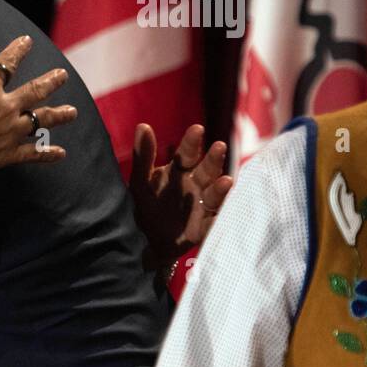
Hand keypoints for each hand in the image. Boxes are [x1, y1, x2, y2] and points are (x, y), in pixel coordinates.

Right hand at [0, 32, 77, 190]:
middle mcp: (5, 108)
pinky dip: (47, 154)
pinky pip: (33, 153)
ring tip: (72, 112)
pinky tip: (61, 153)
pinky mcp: (8, 153)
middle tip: (63, 75)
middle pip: (34, 91)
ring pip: (41, 121)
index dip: (17, 51)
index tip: (27, 41)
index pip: (6, 64)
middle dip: (51, 82)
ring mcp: (10, 131)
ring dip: (58, 115)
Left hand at [130, 122, 233, 272]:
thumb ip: (143, 155)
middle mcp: (196, 185)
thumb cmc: (145, 205)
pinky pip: (214, 222)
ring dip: (221, 188)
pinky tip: (226, 214)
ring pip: (215, 194)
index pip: (188, 153)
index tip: (197, 129)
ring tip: (226, 181)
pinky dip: (220, 218)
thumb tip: (143, 125)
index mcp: (180, 171)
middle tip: (219, 146)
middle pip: (207, 170)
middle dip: (214, 159)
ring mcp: (202, 205)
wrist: (143, 241)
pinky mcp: (204, 227)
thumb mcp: (139, 181)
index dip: (192, 142)